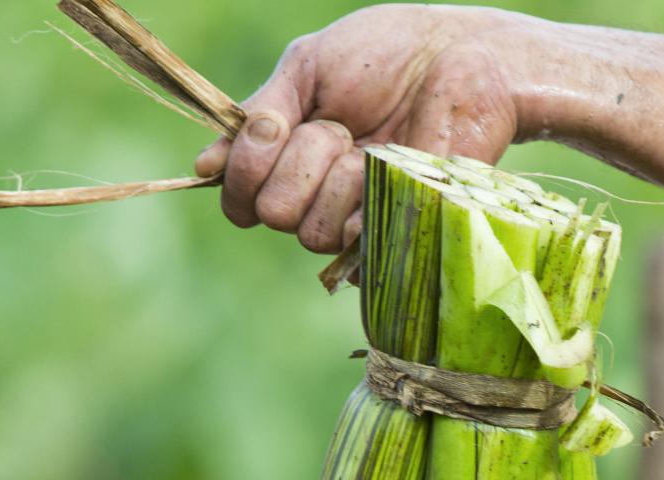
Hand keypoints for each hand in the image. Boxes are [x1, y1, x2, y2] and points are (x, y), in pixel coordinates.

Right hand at [195, 5, 538, 251]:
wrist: (458, 59)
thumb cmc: (386, 57)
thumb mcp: (307, 69)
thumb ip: (259, 117)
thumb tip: (205, 167)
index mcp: (291, 164)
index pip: (241, 199)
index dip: (245, 168)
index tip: (274, 126)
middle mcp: (319, 202)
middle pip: (271, 213)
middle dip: (297, 159)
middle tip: (339, 126)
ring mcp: (357, 222)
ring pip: (307, 230)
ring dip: (333, 173)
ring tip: (368, 142)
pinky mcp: (394, 234)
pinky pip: (352, 238)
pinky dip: (362, 192)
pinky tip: (388, 163)